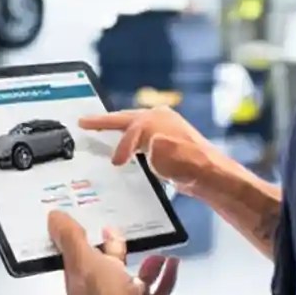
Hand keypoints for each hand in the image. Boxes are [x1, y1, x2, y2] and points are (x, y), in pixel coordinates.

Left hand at [49, 211, 180, 294]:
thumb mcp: (87, 263)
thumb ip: (72, 239)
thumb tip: (54, 219)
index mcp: (81, 286)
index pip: (75, 258)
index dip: (78, 238)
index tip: (83, 220)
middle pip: (105, 266)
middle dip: (112, 247)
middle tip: (118, 229)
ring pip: (133, 278)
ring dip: (143, 261)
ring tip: (151, 247)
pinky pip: (157, 288)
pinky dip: (164, 274)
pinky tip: (170, 263)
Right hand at [79, 108, 228, 200]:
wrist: (211, 176)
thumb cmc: (191, 165)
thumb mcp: (164, 153)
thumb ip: (146, 145)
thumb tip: (135, 147)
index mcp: (157, 118)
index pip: (128, 127)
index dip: (119, 145)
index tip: (115, 162)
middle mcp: (160, 118)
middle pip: (125, 118)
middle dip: (104, 122)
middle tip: (84, 121)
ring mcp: (163, 129)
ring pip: (132, 126)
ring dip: (116, 130)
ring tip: (98, 129)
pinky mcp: (167, 142)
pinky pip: (140, 137)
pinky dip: (128, 140)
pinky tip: (124, 149)